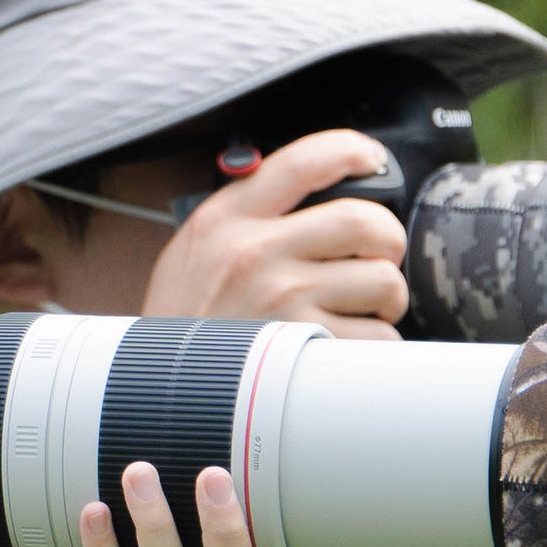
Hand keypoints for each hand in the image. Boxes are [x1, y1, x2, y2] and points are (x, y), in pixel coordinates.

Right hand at [140, 130, 410, 339]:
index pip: (302, 162)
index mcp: (226, 220)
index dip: (352, 151)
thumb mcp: (193, 251)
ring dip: (387, 298)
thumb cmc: (183, 323)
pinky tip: (347, 345)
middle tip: (380, 257)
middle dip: (388, 239)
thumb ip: (244, 216)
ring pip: (382, 281)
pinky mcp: (303, 348)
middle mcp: (255, 254)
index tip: (371, 159)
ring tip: (364, 309)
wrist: (158, 395)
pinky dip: (376, 343)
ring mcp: (282, 302)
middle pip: (364, 221)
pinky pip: (377, 337)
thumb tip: (311, 189)